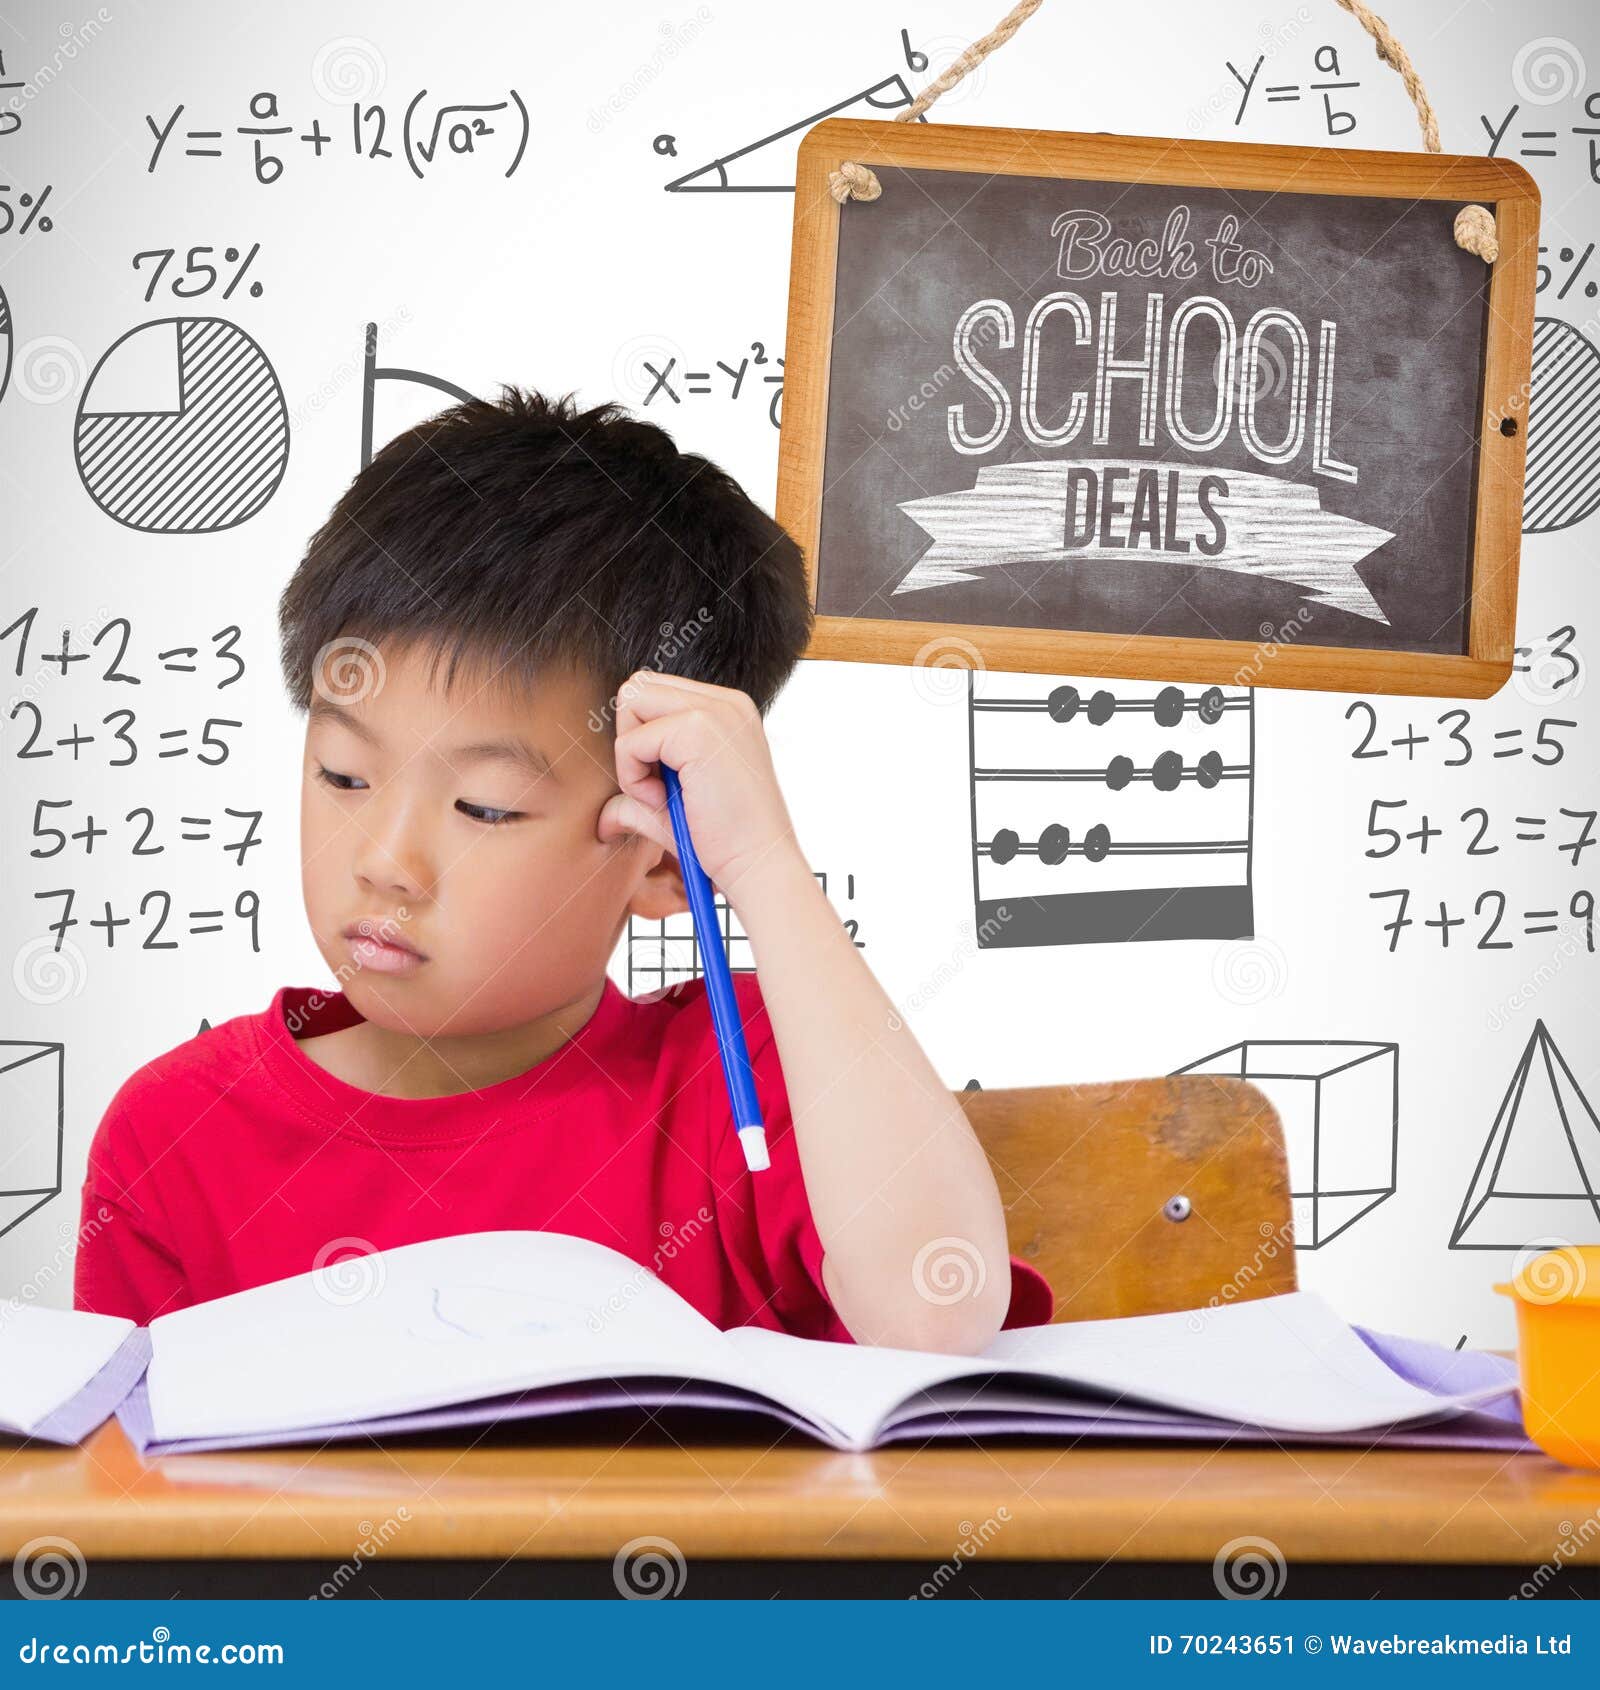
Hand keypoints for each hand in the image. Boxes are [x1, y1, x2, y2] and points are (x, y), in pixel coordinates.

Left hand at [595, 671, 803, 900]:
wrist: (759, 866)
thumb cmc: (725, 844)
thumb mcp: (677, 810)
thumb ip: (639, 798)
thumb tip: (603, 818)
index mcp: (727, 710)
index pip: (656, 693)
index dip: (645, 738)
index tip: (668, 782)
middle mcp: (725, 702)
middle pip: (638, 689)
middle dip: (631, 738)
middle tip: (658, 784)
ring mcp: (714, 711)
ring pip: (630, 702)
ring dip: (631, 754)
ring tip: (662, 793)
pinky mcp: (698, 730)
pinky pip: (630, 742)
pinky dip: (633, 778)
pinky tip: (665, 801)